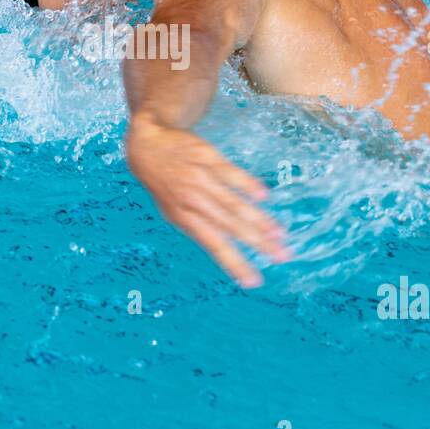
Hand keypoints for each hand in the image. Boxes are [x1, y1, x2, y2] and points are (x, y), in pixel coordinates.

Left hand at [125, 114, 290, 287]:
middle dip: (258, 243)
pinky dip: (246, 184)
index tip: (254, 281)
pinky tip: (262, 196)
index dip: (235, 263)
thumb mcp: (174, 211)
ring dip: (258, 219)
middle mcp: (193, 200)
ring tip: (279, 233)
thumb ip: (200, 227)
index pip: (214, 246)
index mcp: (184, 218)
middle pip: (230, 225)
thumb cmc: (166, 186)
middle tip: (282, 256)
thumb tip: (227, 248)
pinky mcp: (206, 156)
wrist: (147, 147)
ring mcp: (200, 177)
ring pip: (233, 202)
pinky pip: (230, 172)